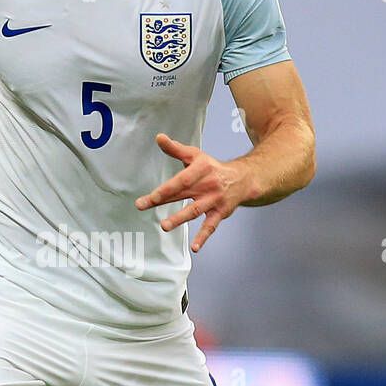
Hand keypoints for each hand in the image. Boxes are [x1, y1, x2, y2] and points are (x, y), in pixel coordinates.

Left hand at [135, 133, 255, 252]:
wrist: (242, 179)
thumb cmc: (212, 168)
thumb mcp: (195, 155)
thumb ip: (175, 149)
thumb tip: (158, 138)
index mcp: (200, 169)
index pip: (179, 180)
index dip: (164, 189)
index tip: (148, 197)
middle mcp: (207, 185)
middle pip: (182, 194)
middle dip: (162, 200)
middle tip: (143, 205)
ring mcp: (214, 200)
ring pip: (195, 210)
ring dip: (179, 218)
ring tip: (164, 226)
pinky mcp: (220, 212)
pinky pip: (211, 226)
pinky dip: (203, 237)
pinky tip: (194, 247)